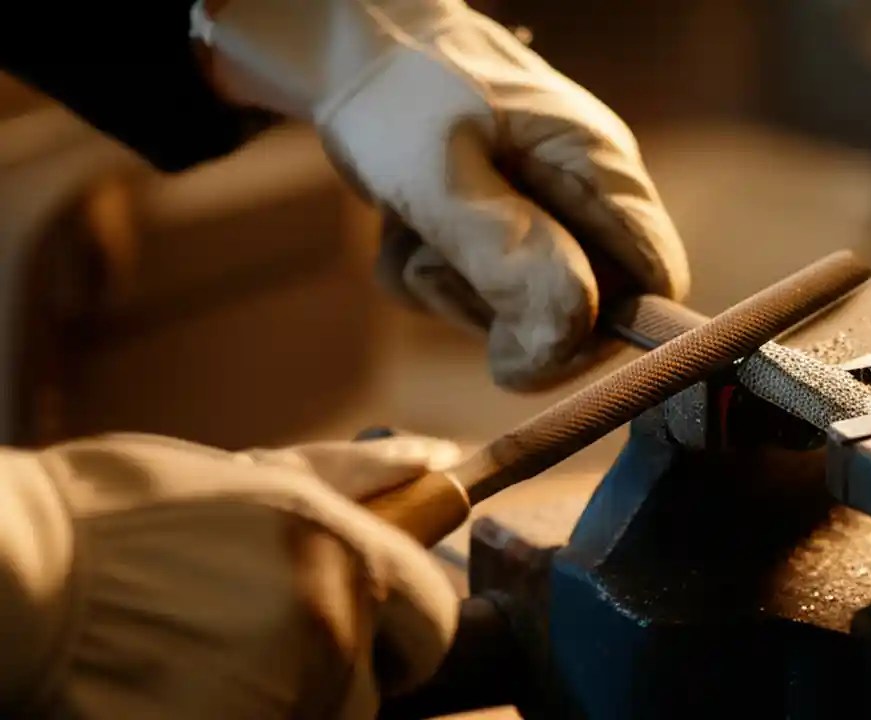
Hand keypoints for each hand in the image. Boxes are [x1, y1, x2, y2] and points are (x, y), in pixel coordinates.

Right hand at [0, 433, 461, 718]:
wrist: (20, 575)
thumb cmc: (125, 513)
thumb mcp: (253, 478)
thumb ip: (354, 477)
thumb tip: (432, 460)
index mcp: (344, 555)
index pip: (433, 621)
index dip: (405, 627)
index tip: (375, 626)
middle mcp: (328, 628)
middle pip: (376, 682)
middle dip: (343, 664)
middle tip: (271, 636)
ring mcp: (282, 695)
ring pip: (325, 714)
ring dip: (288, 695)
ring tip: (214, 655)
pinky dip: (245, 714)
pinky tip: (187, 685)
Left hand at [192, 0, 690, 390]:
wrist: (350, 51)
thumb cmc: (395, 95)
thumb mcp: (437, 176)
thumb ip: (506, 253)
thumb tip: (567, 335)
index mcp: (597, 168)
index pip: (655, 281)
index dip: (600, 332)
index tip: (519, 340)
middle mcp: (587, 196)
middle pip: (585, 310)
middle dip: (502, 309)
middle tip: (438, 260)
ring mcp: (549, 214)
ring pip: (524, 309)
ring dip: (453, 289)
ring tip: (412, 228)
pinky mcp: (507, 229)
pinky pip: (478, 292)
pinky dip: (431, 275)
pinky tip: (405, 227)